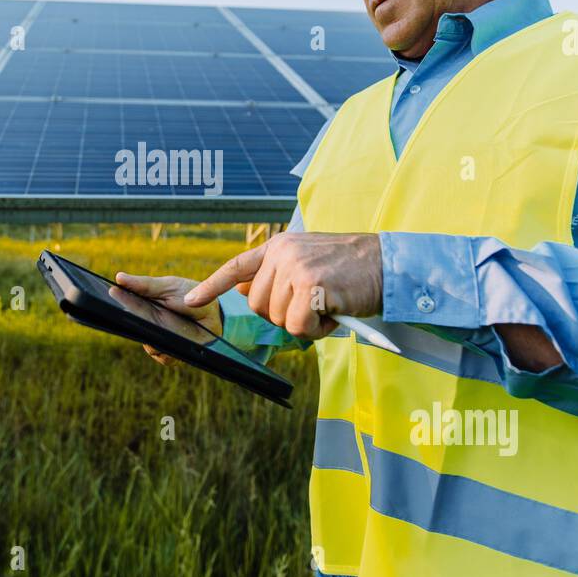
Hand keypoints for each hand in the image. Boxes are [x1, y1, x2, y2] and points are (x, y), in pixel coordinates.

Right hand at [113, 272, 222, 365]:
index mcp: (144, 307)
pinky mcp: (172, 353)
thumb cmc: (188, 294)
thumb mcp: (167, 286)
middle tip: (147, 318)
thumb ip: (144, 284)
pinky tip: (175, 342)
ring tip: (166, 330)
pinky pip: (164, 357)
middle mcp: (149, 325)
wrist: (215, 311)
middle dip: (137, 325)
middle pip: (135, 330)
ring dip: (155, 341)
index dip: (119, 305)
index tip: (113, 297)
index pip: (125, 309)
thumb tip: (119, 278)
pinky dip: (168, 352)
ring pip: (149, 346)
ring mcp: (160, 340)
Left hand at [183, 232, 382, 339]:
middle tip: (313, 305)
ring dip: (305, 323)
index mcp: (279, 246)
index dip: (212, 285)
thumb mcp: (307, 263)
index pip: (237, 266)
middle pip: (259, 306)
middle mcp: (282, 254)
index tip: (190, 300)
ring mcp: (295, 268)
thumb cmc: (350, 270)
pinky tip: (334, 313)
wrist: (387, 264)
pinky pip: (299, 327)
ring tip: (327, 305)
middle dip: (284, 316)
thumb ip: (276, 275)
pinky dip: (318, 330)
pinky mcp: (311, 286)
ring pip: (279, 319)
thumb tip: (242, 291)